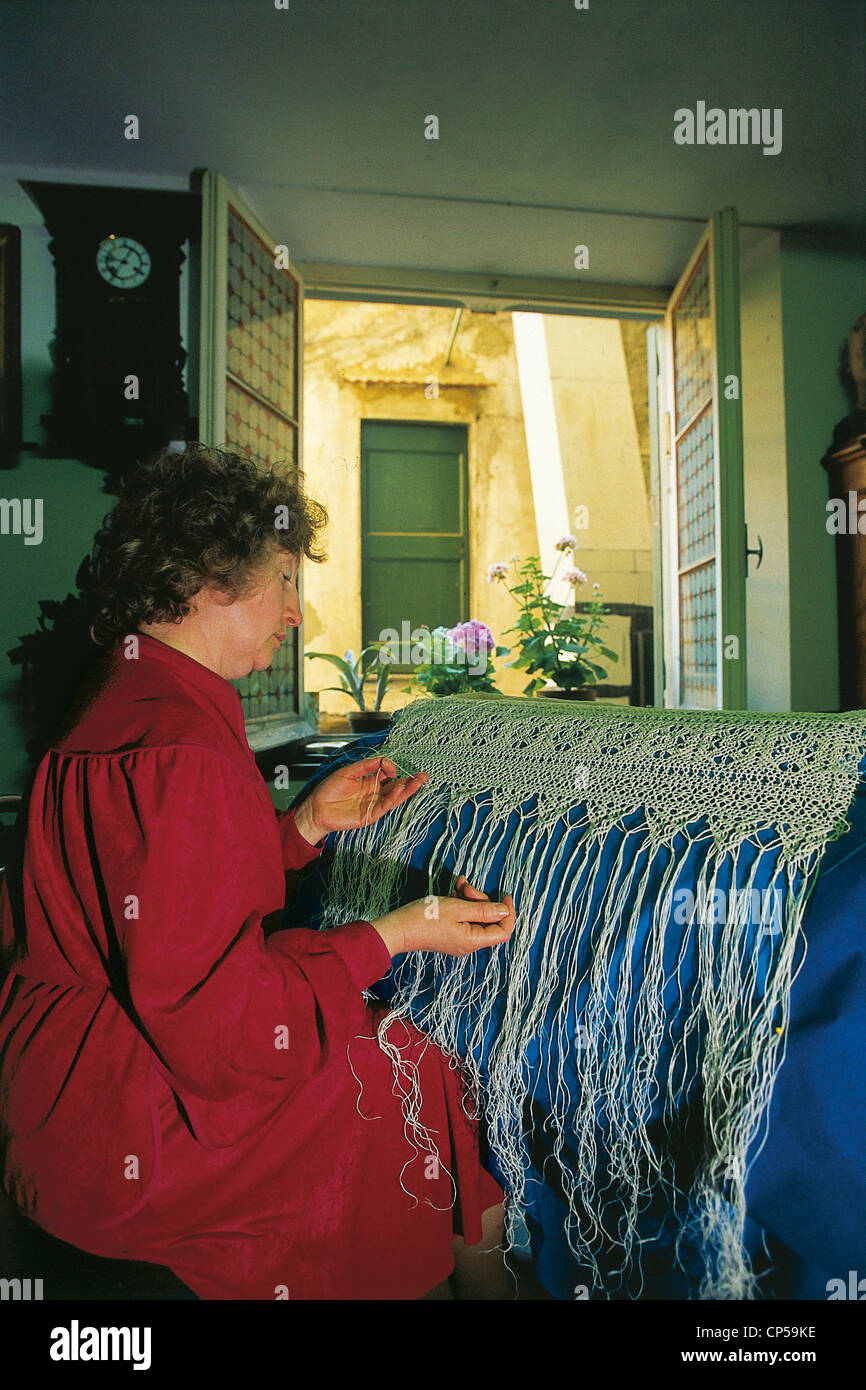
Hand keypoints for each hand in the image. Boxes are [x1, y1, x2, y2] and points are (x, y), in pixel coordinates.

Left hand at [294, 757, 429, 843]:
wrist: (316, 808)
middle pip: (396, 787)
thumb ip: (367, 766)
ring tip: (420, 782)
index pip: (388, 774)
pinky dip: (393, 797)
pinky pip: (385, 805)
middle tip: (424, 776)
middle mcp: (374, 793)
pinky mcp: (370, 815)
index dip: (391, 768)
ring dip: (407, 790)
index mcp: (369, 782)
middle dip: (410, 781)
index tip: (388, 765)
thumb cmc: (329, 790)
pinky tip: (399, 789)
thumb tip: (385, 762)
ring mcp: (373, 804)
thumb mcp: (348, 771)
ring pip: (394, 797)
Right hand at [370, 877, 515, 957]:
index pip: (503, 931)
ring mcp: (459, 938)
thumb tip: (504, 911)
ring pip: (475, 915)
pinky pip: (463, 916)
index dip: (508, 913)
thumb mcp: (457, 908)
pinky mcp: (450, 931)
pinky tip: (453, 890)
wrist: (399, 927)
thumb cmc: (426, 918)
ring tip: (458, 886)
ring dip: (469, 897)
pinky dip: (460, 902)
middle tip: (467, 888)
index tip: (505, 895)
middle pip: (488, 920)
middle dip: (481, 899)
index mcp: (473, 940)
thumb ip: (484, 909)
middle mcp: (468, 942)